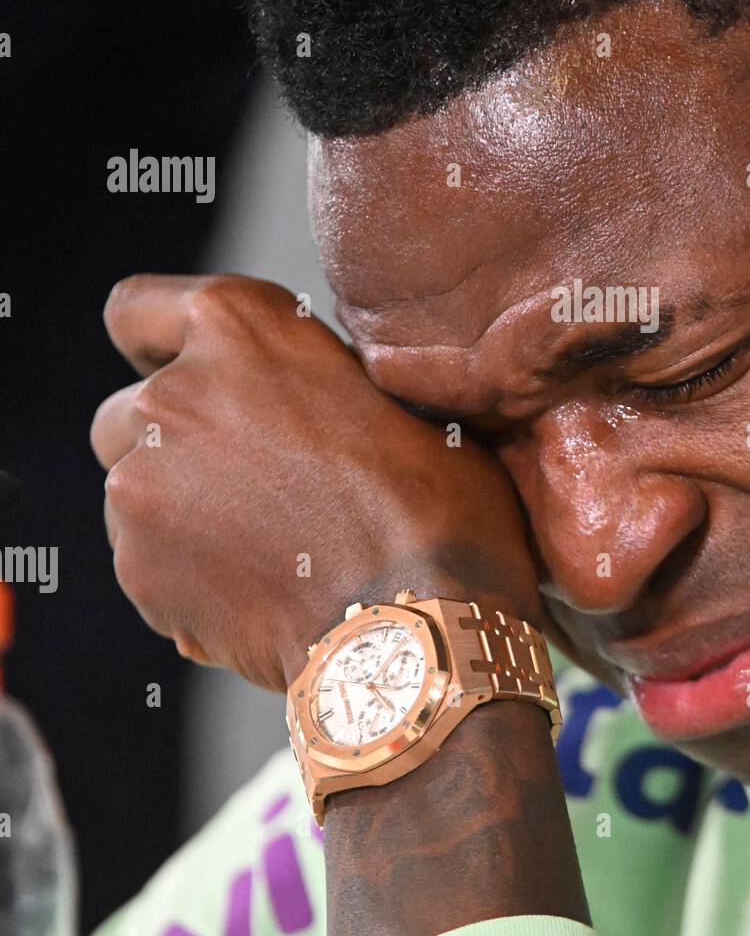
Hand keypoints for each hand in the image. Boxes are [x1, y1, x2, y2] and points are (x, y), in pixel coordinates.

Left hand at [90, 274, 539, 690]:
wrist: (416, 626)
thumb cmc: (433, 509)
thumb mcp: (398, 400)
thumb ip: (318, 381)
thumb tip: (303, 398)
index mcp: (239, 328)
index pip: (136, 308)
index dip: (157, 344)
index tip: (188, 374)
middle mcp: (172, 395)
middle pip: (130, 412)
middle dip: (174, 443)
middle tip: (253, 480)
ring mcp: (141, 485)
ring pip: (135, 490)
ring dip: (181, 510)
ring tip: (268, 545)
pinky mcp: (136, 568)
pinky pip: (146, 561)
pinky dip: (186, 573)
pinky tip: (260, 588)